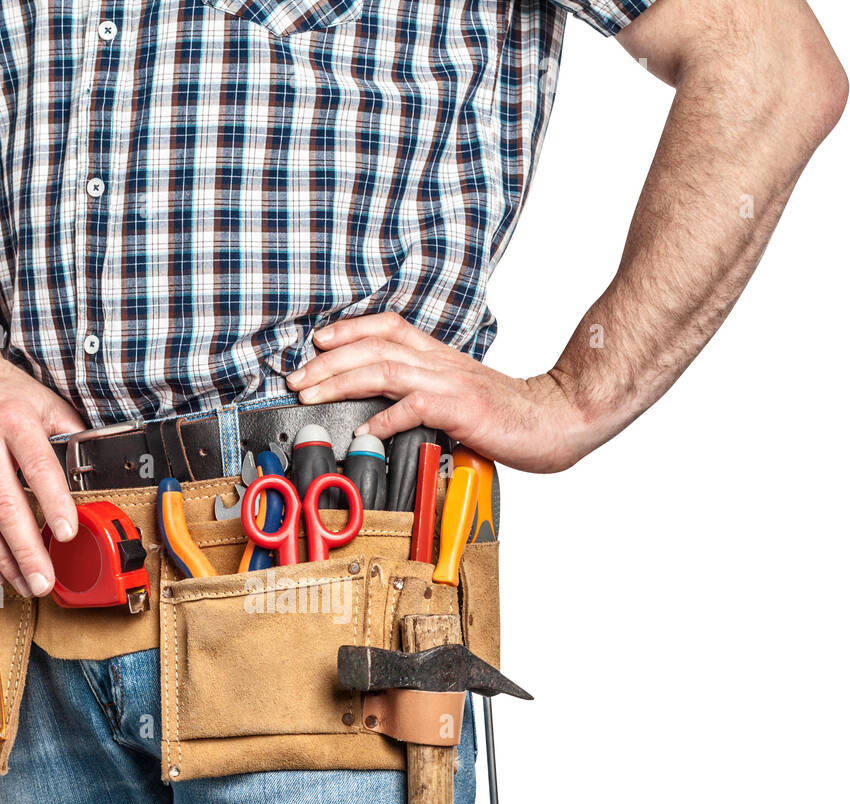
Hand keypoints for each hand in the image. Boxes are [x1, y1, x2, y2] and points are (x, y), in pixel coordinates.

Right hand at [0, 347, 81, 596]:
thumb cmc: (1, 390)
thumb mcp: (44, 401)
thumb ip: (71, 434)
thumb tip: (96, 467)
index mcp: (13, 420)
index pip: (38, 467)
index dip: (54, 503)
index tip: (68, 533)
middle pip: (4, 505)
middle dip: (26, 550)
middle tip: (44, 579)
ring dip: (2, 559)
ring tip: (25, 582)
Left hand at [286, 312, 588, 472]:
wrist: (554, 419)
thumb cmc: (506, 412)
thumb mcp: (457, 393)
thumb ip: (422, 392)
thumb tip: (382, 407)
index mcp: (437, 355)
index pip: (386, 327)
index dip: (348, 330)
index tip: (316, 342)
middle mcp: (438, 362)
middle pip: (372, 346)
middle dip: (327, 360)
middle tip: (296, 377)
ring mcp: (448, 383)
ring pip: (382, 370)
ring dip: (340, 381)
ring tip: (312, 395)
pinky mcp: (459, 409)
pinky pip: (412, 407)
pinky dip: (384, 419)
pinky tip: (364, 431)